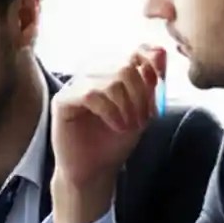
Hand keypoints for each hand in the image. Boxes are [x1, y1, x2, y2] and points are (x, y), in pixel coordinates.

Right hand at [50, 46, 165, 222]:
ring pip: (109, 78)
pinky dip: (110, 111)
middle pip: (124, 64)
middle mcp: (91, 75)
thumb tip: (161, 50)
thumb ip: (151, 83)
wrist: (95, 172)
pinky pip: (90, 94)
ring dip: (127, 104)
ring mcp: (74, 86)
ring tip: (129, 125)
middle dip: (140, 92)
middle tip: (143, 118)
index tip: (160, 84)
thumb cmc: (115, 143)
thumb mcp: (143, 110)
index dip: (150, 62)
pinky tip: (116, 125)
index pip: (133, 51)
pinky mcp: (61, 102)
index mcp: (111, 73)